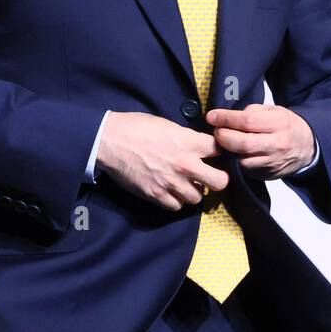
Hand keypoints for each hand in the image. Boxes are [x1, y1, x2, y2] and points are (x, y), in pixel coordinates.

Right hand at [96, 111, 229, 210]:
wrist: (110, 141)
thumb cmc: (136, 127)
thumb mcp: (168, 125)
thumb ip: (186, 138)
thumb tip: (195, 146)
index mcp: (190, 142)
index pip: (219, 150)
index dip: (219, 151)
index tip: (214, 154)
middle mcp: (185, 164)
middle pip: (220, 181)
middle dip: (218, 179)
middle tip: (210, 177)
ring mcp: (172, 182)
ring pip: (198, 197)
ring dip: (194, 191)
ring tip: (187, 185)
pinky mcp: (156, 195)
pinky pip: (176, 206)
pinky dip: (176, 201)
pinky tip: (172, 192)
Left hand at [206, 104, 315, 179]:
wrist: (306, 147)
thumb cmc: (286, 125)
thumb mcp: (274, 111)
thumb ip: (253, 112)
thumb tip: (229, 118)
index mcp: (279, 124)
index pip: (247, 122)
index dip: (226, 119)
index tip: (212, 116)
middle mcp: (276, 145)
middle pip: (243, 144)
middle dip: (223, 137)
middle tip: (216, 131)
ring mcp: (272, 162)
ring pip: (242, 160)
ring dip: (227, 152)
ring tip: (223, 143)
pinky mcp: (267, 175)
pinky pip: (246, 170)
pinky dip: (235, 162)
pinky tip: (232, 154)